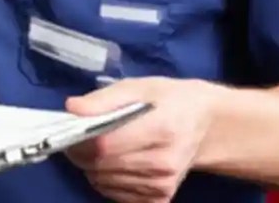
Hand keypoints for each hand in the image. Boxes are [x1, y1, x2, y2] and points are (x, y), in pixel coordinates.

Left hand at [63, 77, 214, 202]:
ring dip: (92, 166)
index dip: (80, 139)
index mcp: (160, 130)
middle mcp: (162, 164)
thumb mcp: (140, 87)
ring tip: (103, 147)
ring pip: (103, 182)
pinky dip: (106, 179)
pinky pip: (115, 194)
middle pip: (100, 166)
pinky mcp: (159, 200)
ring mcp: (162, 186)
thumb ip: (104, 99)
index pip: (104, 146)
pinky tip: (116, 163)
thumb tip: (72, 108)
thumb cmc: (170, 101)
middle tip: (83, 137)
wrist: (206, 127)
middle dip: (81, 152)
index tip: (73, 129)